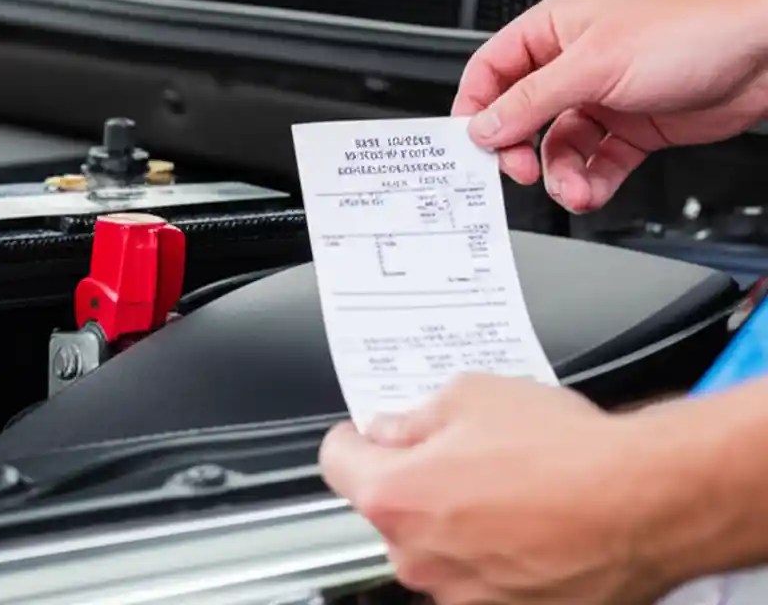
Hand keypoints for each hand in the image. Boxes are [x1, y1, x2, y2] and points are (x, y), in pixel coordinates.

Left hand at [319, 374, 676, 603]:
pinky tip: (530, 526)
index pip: (335, 462)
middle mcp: (415, 556)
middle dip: (414, 481)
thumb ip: (415, 417)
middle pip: (387, 509)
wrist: (646, 502)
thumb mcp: (472, 396)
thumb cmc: (566, 451)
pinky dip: (493, 554)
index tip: (366, 434)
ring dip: (455, 522)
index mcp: (393, 496)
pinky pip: (478, 577)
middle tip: (462, 455)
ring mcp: (457, 594)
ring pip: (434, 548)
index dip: (354, 439)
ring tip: (511, 491)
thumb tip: (392, 429)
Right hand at [455, 0, 767, 212]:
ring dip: (559, 174)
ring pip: (557, 147)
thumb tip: (486, 126)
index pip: (491, 71)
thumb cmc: (689, 33)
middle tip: (520, 171)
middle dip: (519, 150)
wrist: (760, 56)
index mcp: (554, 31)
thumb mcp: (593, 65)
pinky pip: (594, 163)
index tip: (473, 144)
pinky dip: (590, 182)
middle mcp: (572, 64)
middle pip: (520, 117)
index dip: (476, 108)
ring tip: (571, 189)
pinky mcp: (629, 129)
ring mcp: (601, 98)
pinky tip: (592, 191)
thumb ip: (532, 100)